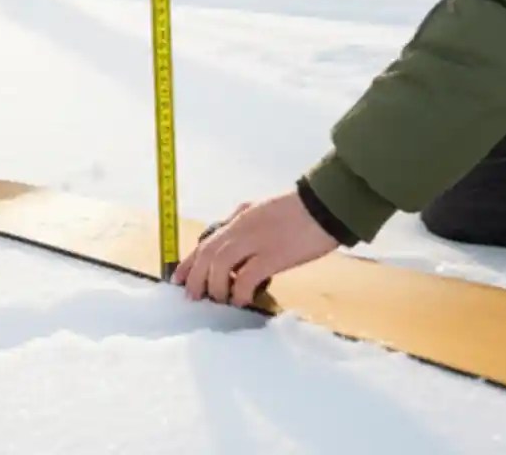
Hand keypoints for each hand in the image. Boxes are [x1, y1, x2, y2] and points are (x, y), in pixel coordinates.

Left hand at [173, 189, 339, 306]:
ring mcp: (256, 241)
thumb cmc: (299, 210)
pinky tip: (242, 300)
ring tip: (221, 300)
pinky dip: (240, 291)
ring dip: (216, 287)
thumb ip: (244, 225)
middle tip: (194, 297)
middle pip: (207, 255)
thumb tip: (229, 243)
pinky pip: (246, 277)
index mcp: (239, 218)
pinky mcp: (273, 255)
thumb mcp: (263, 210)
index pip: (206, 242)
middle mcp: (241, 228)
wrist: (326, 205)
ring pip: (220, 266)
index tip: (179, 279)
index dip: (189, 262)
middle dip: (197, 278)